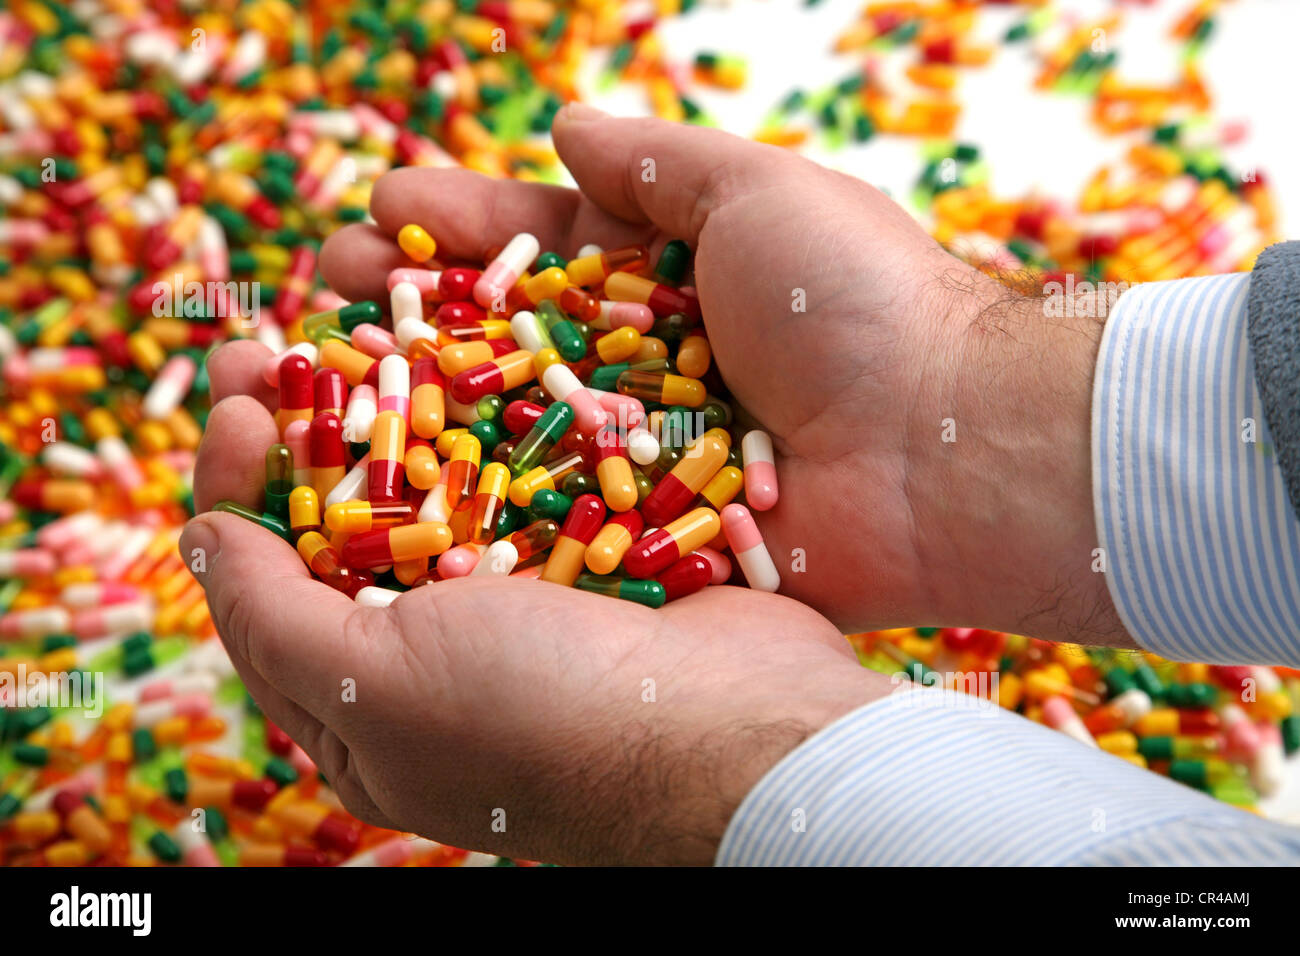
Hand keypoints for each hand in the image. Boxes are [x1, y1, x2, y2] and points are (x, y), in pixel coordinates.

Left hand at [184, 344, 889, 864]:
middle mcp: (432, 641)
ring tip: (351, 311)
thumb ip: (270, 614)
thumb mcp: (371, 687)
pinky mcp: (582, 539)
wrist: (730, 726)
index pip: (265, 580)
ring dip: (385, 396)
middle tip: (271, 341)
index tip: (235, 403)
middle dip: (301, 424)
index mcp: (362, 696)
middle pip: (341, 515)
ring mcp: (513, 585)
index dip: (238, 487)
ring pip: (428, 473)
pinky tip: (459, 336)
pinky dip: (483, 399)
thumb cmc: (536, 720)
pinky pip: (516, 459)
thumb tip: (195, 536)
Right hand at [322, 105, 1128, 644]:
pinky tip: (382, 493)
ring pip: (504, 430)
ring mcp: (641, 461)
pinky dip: (467, 507)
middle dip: (409, 314)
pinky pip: (542, 521)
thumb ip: (658, 164)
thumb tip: (561, 120)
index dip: (454, 229)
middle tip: (316, 294)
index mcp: (667, 283)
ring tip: (316, 380)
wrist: (943, 452)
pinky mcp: (649, 543)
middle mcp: (642, 371)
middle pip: (502, 339)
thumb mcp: (757, 194)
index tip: (373, 209)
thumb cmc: (860, 306)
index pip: (536, 249)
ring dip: (412, 407)